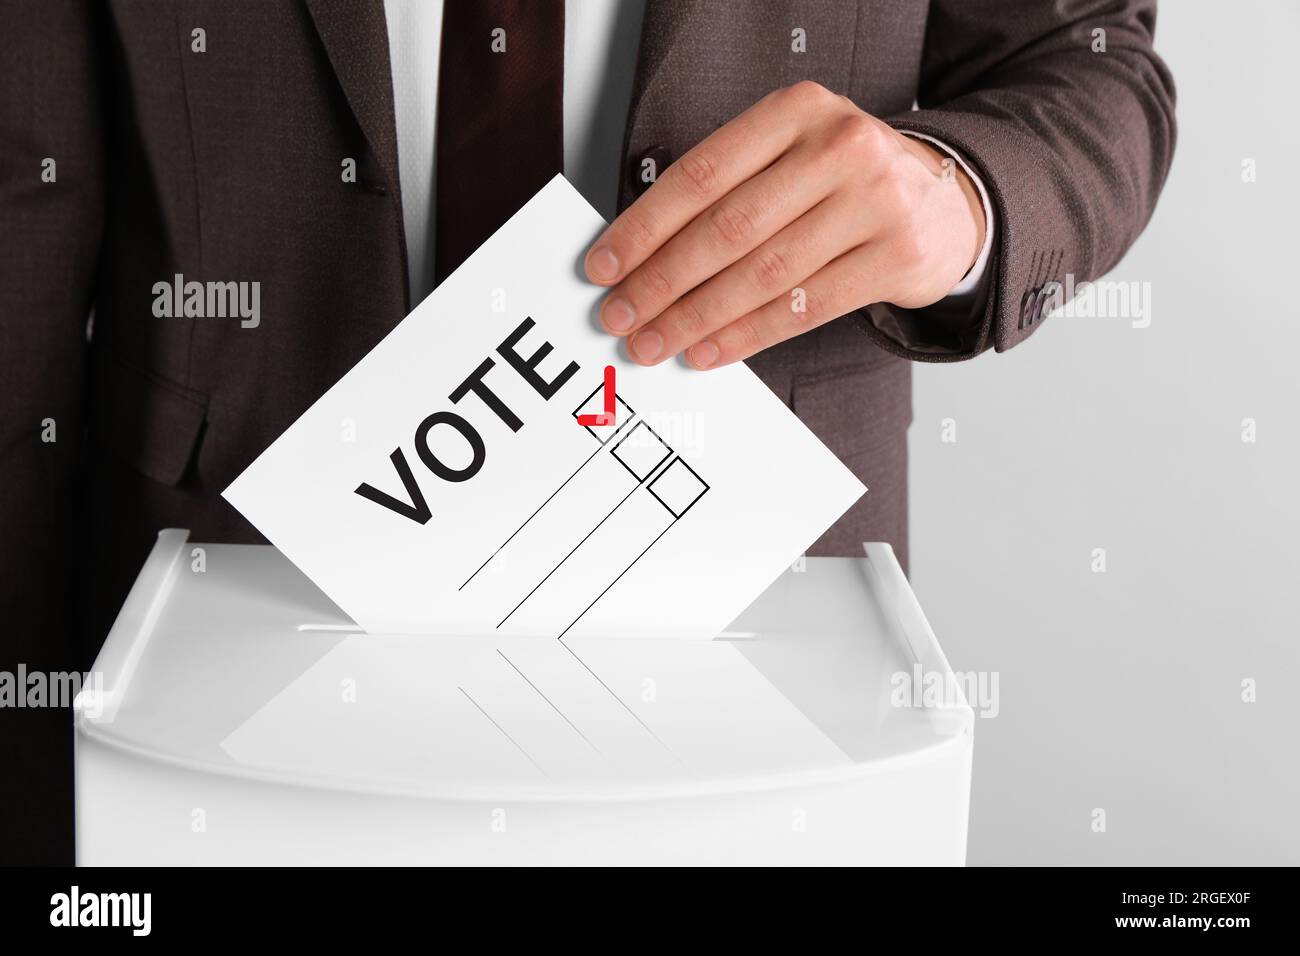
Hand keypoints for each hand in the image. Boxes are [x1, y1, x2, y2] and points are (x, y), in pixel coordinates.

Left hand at [584, 81, 985, 368]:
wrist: (948, 202)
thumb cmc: (847, 182)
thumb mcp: (792, 154)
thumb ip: (728, 189)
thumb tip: (641, 255)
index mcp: (798, 111)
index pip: (702, 174)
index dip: (644, 227)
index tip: (604, 265)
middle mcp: (840, 147)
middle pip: (728, 228)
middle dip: (661, 281)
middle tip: (620, 316)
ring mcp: (875, 202)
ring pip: (762, 275)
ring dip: (696, 318)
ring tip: (654, 342)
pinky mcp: (896, 257)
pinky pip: (802, 308)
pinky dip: (746, 336)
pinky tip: (708, 350)